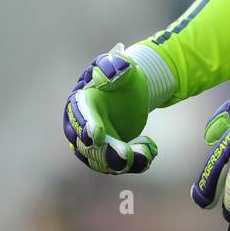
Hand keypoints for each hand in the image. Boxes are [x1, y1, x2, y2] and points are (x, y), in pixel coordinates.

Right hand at [64, 44, 157, 173]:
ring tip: (147, 153)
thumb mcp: (121, 65)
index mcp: (80, 103)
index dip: (86, 127)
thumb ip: (114, 66)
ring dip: (124, 162)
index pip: (78, 117)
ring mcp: (93, 143)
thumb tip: (107, 75)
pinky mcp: (108, 152)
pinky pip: (117, 165)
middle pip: (87, 147)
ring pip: (103, 161)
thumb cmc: (122, 72)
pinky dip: (135, 162)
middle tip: (126, 154)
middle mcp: (81, 126)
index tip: (98, 136)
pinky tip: (150, 150)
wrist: (130, 88)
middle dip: (106, 152)